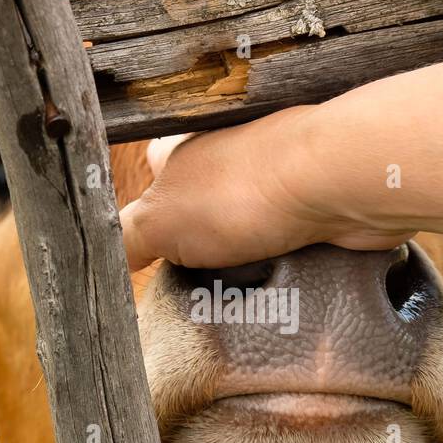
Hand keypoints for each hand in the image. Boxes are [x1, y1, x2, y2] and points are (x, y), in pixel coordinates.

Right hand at [120, 105, 416, 270]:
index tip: (156, 262)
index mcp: (183, 148)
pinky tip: (283, 283)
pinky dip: (286, 265)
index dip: (152, 230)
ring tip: (241, 294)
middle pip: (200, 216)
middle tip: (197, 286)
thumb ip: (122, 239)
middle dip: (199, 254)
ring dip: (246, 265)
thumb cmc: (244, 189)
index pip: (152, 188)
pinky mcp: (316, 204)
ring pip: (247, 233)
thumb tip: (104, 258)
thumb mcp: (156, 222)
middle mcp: (229, 155)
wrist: (337, 185)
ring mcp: (276, 177)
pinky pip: (291, 244)